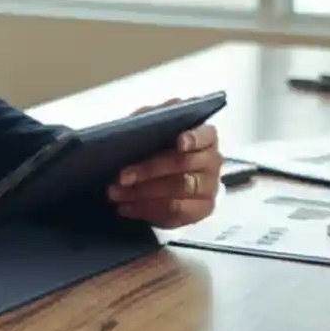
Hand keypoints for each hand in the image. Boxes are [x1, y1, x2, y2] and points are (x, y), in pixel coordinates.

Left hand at [107, 101, 222, 228]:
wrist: (161, 178)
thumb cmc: (158, 147)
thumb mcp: (152, 128)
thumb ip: (152, 117)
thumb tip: (147, 117)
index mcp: (205, 137)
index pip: (206, 135)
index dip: (194, 138)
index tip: (179, 142)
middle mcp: (212, 161)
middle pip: (184, 165)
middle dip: (150, 170)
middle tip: (122, 176)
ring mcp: (209, 187)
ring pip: (178, 190)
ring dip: (144, 193)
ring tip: (117, 193)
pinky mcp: (200, 210)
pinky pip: (175, 213)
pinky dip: (147, 210)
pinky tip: (126, 206)